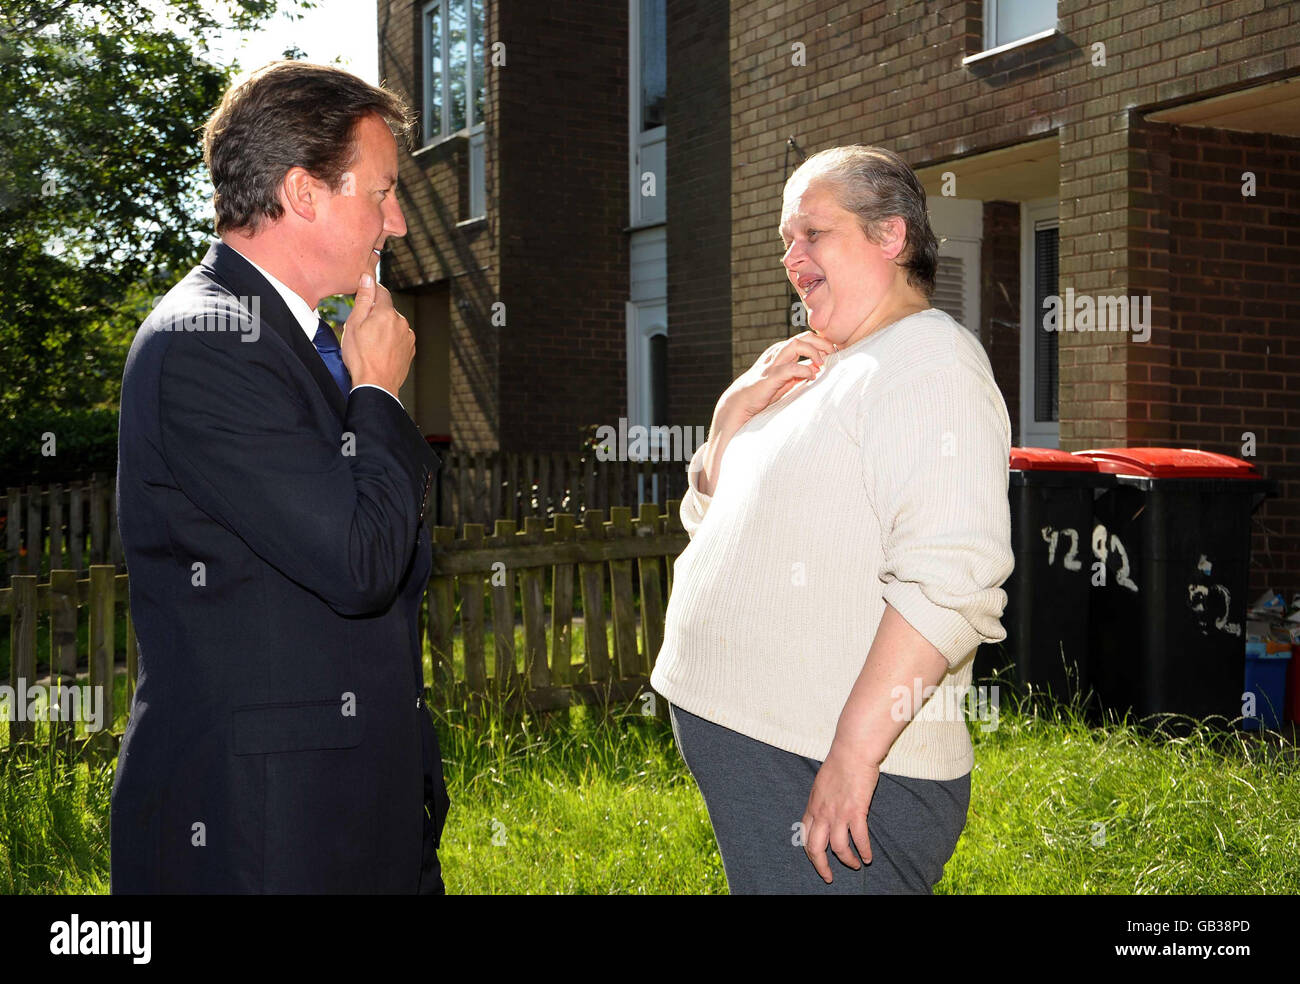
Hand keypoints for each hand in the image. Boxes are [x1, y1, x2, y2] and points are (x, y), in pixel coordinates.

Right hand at [340, 260, 414, 395]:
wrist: (376, 385)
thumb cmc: (361, 357)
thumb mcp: (354, 324)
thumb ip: (364, 299)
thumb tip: (368, 278)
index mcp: (387, 313)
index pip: (382, 292)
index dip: (372, 292)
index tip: (365, 297)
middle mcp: (402, 322)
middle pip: (387, 310)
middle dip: (376, 315)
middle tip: (362, 330)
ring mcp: (408, 337)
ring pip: (394, 325)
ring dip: (384, 329)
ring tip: (371, 345)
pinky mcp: (411, 349)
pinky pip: (399, 338)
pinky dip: (391, 341)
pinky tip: (381, 352)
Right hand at [718, 330, 835, 425]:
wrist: (741, 402)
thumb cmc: (764, 390)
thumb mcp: (786, 379)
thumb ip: (800, 370)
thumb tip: (818, 367)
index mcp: (781, 352)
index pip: (805, 338)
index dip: (821, 343)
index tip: (834, 353)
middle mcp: (777, 353)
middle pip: (802, 337)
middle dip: (821, 343)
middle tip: (833, 353)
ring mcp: (772, 364)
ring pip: (795, 345)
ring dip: (813, 352)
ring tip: (823, 363)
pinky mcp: (769, 377)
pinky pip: (789, 368)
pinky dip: (804, 370)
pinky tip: (812, 376)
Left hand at [800, 745, 880, 883]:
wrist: (852, 751)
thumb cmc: (839, 763)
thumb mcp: (821, 784)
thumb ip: (821, 800)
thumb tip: (824, 811)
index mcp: (813, 806)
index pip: (806, 836)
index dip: (810, 852)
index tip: (817, 860)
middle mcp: (822, 813)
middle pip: (816, 849)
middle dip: (821, 867)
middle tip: (829, 877)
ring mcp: (838, 814)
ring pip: (839, 848)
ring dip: (848, 860)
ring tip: (857, 865)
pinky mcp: (856, 811)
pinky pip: (859, 839)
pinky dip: (865, 851)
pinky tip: (869, 856)